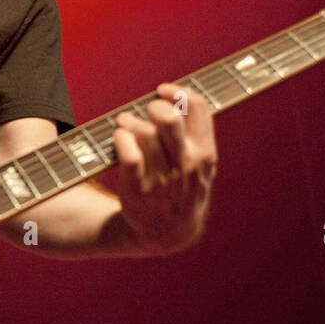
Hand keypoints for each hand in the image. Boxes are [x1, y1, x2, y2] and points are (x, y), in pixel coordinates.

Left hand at [114, 83, 217, 253]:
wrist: (167, 232)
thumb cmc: (182, 188)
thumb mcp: (201, 164)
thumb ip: (196, 131)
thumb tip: (180, 94)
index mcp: (204, 154)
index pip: (197, 108)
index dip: (177, 91)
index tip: (164, 90)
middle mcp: (186, 166)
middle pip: (168, 119)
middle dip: (153, 107)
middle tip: (146, 111)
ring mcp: (162, 179)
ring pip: (144, 134)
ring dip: (130, 122)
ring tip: (125, 123)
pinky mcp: (137, 190)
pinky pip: (128, 154)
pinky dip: (121, 139)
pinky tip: (120, 137)